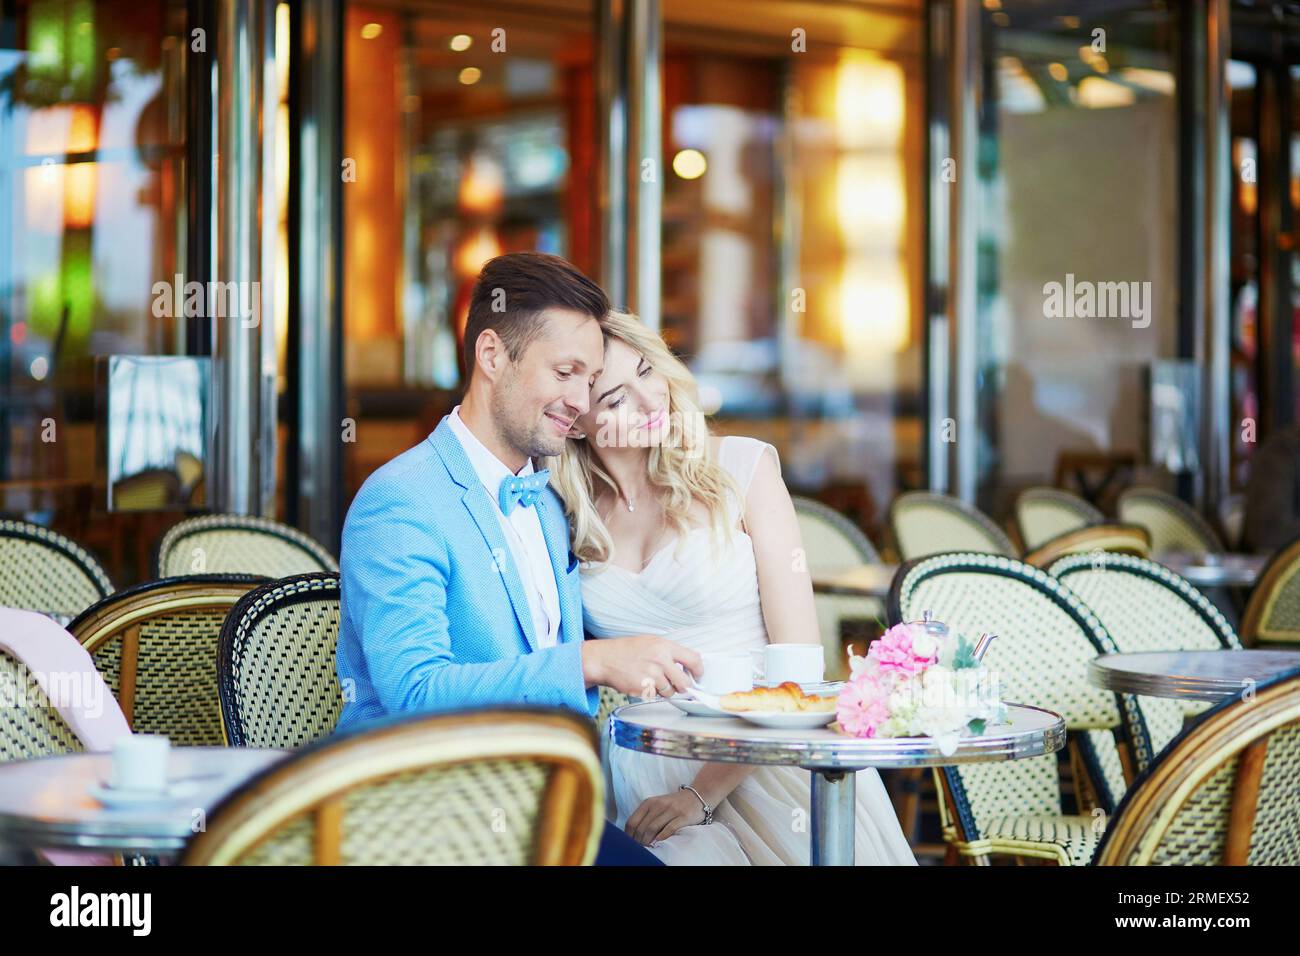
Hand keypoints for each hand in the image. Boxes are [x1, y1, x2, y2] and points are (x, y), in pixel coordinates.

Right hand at [582, 635, 701, 697]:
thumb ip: (670, 652)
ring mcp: (651, 675)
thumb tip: (689, 664)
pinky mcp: (643, 688)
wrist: (604, 659)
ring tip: (652, 680)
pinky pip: (656, 696)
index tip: (698, 675)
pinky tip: (642, 683)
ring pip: (670, 691)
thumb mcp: (651, 642)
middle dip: (682, 686)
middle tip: (677, 684)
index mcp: (664, 646)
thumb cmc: (627, 650)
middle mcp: (660, 660)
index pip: (693, 659)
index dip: (698, 670)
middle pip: (684, 682)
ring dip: (664, 690)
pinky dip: (651, 693)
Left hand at [625, 789, 705, 845]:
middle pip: (641, 827)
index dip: (629, 835)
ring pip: (652, 828)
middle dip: (638, 840)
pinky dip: (662, 837)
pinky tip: (658, 843)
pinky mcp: (683, 816)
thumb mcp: (657, 805)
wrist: (697, 796)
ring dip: (648, 841)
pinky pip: (669, 828)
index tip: (630, 844)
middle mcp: (658, 805)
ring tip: (647, 848)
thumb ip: (646, 816)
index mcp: (649, 802)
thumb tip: (633, 835)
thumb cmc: (673, 804)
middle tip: (639, 849)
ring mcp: (671, 810)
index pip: (632, 821)